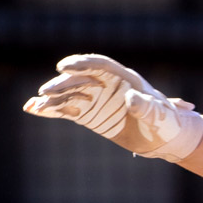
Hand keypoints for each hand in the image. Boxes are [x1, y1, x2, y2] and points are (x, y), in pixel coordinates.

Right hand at [22, 54, 202, 161]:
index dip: (82, 63)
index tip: (63, 66)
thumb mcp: (160, 115)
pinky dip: (51, 109)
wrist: (165, 138)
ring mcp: (96, 100)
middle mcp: (107, 86)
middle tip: (46, 91)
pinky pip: (67, 109)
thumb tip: (131, 98)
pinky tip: (34, 108)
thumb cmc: (168, 122)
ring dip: (52, 98)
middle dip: (62, 84)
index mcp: (125, 78)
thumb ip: (146, 106)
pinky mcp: (89, 115)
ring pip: (70, 94)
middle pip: (80, 79)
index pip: (100, 65)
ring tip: (36, 104)